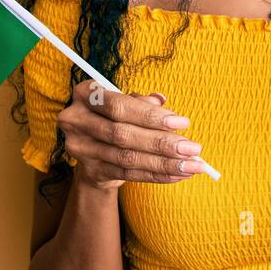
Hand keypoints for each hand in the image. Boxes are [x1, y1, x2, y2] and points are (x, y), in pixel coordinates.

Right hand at [56, 81, 209, 190]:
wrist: (93, 147)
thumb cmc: (114, 116)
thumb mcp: (126, 103)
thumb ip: (142, 103)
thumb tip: (162, 101)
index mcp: (85, 94)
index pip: (119, 106)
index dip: (151, 116)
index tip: (182, 123)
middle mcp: (76, 120)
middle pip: (123, 134)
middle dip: (162, 143)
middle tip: (193, 149)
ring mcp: (81, 148)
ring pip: (127, 158)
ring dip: (164, 163)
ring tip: (192, 166)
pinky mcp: (91, 170)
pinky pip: (128, 174)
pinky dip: (156, 175)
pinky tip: (178, 175)